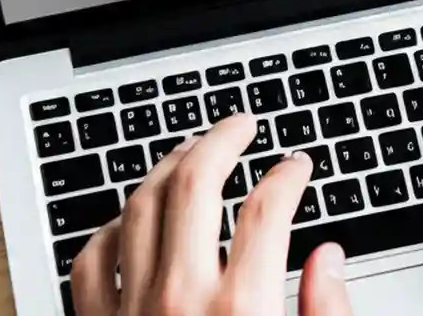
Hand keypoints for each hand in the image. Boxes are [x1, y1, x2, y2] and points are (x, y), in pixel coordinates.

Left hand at [70, 114, 352, 315]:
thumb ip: (325, 313)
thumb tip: (328, 259)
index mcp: (242, 309)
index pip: (267, 211)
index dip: (288, 176)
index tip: (296, 165)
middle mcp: (181, 299)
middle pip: (196, 185)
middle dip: (223, 140)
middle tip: (241, 125)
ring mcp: (131, 309)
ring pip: (142, 207)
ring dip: (169, 167)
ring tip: (191, 151)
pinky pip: (94, 258)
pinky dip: (115, 227)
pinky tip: (135, 216)